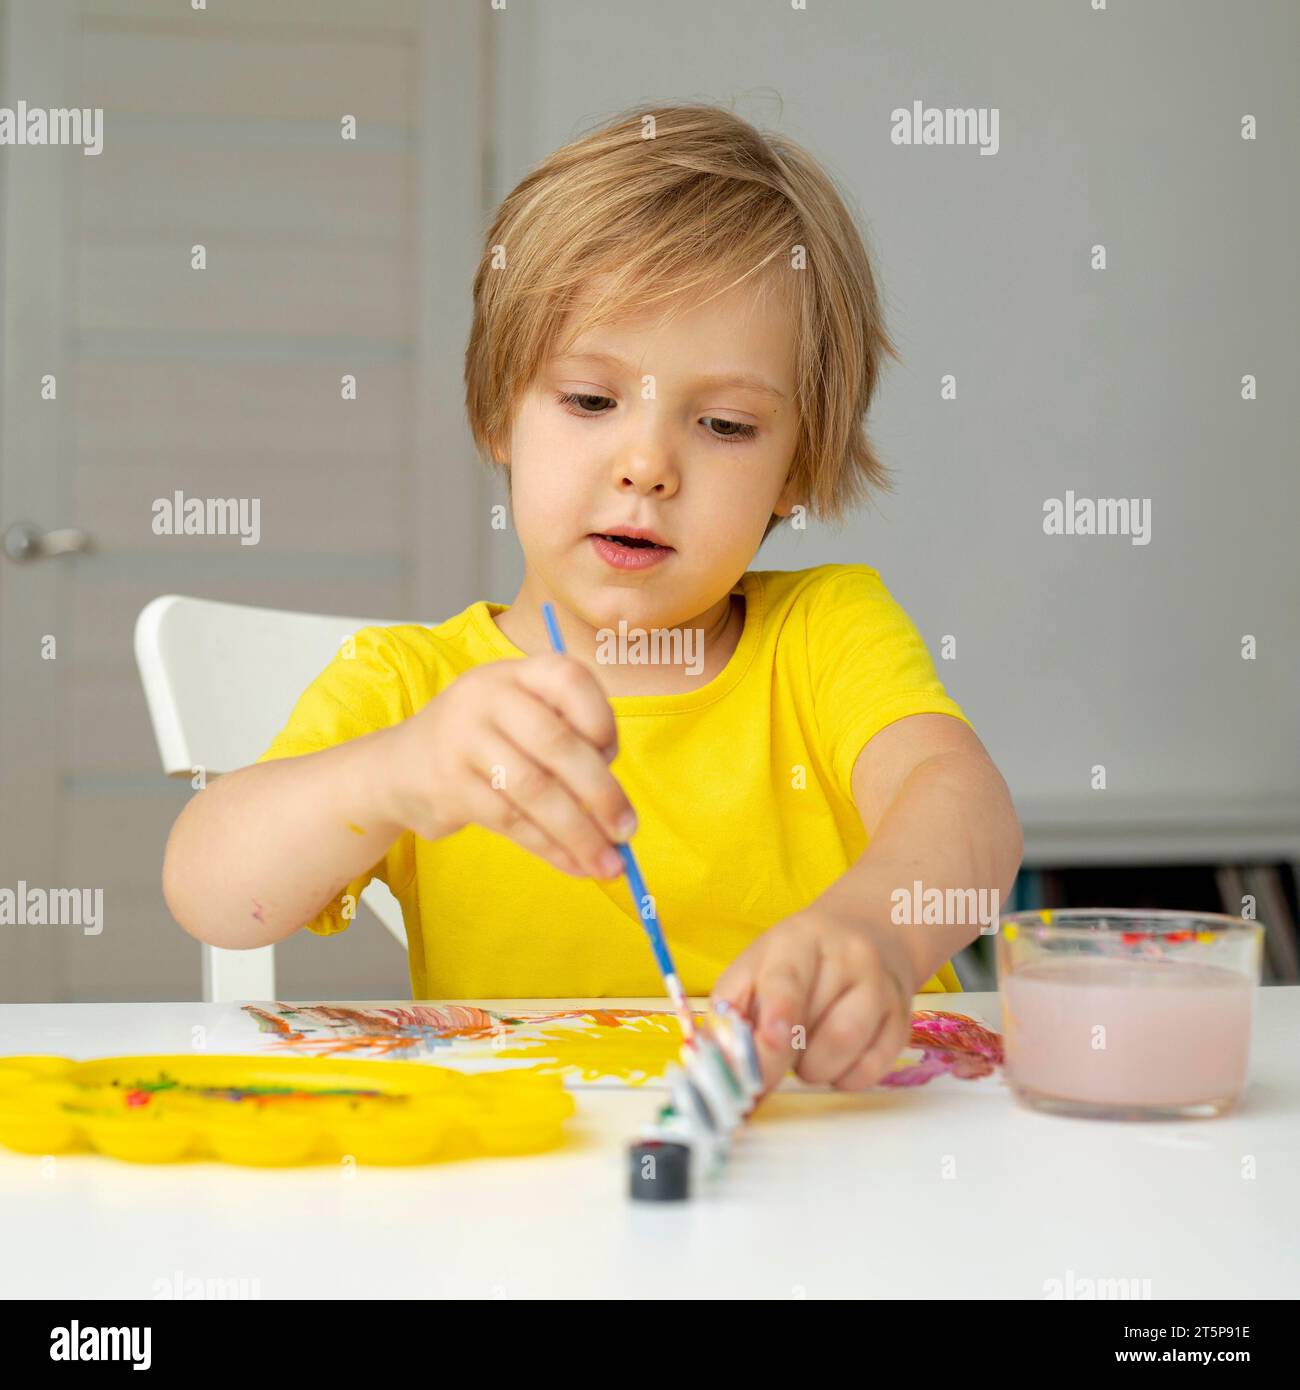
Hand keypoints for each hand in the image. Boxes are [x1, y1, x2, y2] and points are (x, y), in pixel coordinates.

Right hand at [382, 654, 636, 879]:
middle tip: (627, 830)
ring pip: (535, 789)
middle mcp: (488, 696)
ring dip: (579, 832)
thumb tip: (618, 805)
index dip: (602, 717)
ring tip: (608, 862)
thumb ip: (567, 739)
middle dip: (601, 792)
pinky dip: (549, 847)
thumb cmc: (483, 741)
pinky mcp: (449, 785)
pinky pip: (511, 820)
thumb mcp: (520, 716)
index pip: (570, 678)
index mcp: (517, 672)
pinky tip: (572, 864)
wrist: (399, 767)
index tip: (614, 757)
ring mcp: (464, 739)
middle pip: (557, 742)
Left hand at [710, 905, 916, 1093]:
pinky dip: (845, 1077)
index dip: (778, 1015)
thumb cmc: (794, 961)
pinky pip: (872, 1067)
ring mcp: (880, 987)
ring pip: (848, 1047)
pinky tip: (834, 1059)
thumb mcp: (754, 968)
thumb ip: (730, 1013)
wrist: (868, 933)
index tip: (770, 1043)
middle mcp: (847, 957)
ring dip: (816, 1069)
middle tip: (774, 1056)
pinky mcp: (901, 1018)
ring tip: (804, 1055)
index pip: (788, 981)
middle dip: (785, 1057)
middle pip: (818, 1025)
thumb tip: (720, 1067)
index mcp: (798, 939)